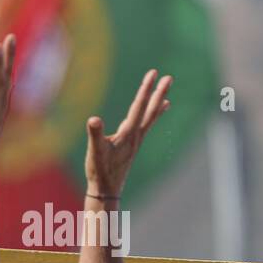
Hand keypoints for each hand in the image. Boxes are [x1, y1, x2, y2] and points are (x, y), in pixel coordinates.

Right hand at [85, 69, 171, 198]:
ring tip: (167, 92)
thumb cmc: (99, 170)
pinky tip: (160, 110)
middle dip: (159, 92)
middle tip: (169, 77)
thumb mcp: (95, 151)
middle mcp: (136, 135)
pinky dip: (154, 114)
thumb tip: (93, 119)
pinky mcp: (133, 145)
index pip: (138, 107)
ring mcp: (136, 140)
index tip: (153, 73)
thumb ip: (95, 134)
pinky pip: (147, 125)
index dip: (145, 89)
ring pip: (151, 117)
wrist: (107, 189)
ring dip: (158, 102)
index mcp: (128, 133)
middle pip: (151, 110)